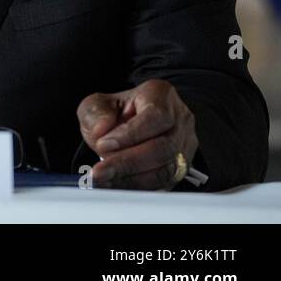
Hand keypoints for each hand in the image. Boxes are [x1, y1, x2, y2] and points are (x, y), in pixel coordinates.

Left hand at [77, 79, 197, 189]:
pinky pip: (164, 182)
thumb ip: (95, 113)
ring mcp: (185, 145)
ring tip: (104, 179)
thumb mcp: (97, 104)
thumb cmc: (115, 112)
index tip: (104, 145)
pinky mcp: (182, 167)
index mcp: (160, 95)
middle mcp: (180, 119)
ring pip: (166, 169)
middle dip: (128, 162)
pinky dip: (137, 186)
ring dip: (131, 178)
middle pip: (163, 147)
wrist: (127, 124)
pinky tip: (115, 185)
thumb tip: (103, 130)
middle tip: (100, 170)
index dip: (130, 134)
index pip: (155, 116)